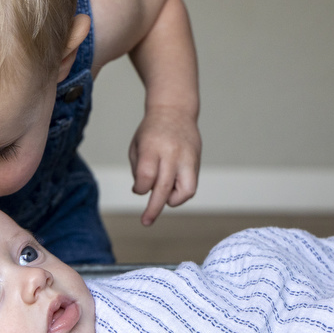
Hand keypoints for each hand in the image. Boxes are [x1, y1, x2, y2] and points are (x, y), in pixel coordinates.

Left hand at [129, 106, 200, 225]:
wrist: (174, 111)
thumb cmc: (151, 131)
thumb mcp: (137, 145)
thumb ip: (138, 169)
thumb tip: (144, 192)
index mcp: (152, 147)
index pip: (146, 176)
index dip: (140, 188)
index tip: (138, 188)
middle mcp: (172, 153)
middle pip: (163, 188)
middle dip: (153, 209)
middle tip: (146, 221)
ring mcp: (187, 158)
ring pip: (185, 191)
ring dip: (173, 200)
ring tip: (164, 197)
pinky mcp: (196, 162)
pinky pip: (191, 186)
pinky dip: (181, 193)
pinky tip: (172, 189)